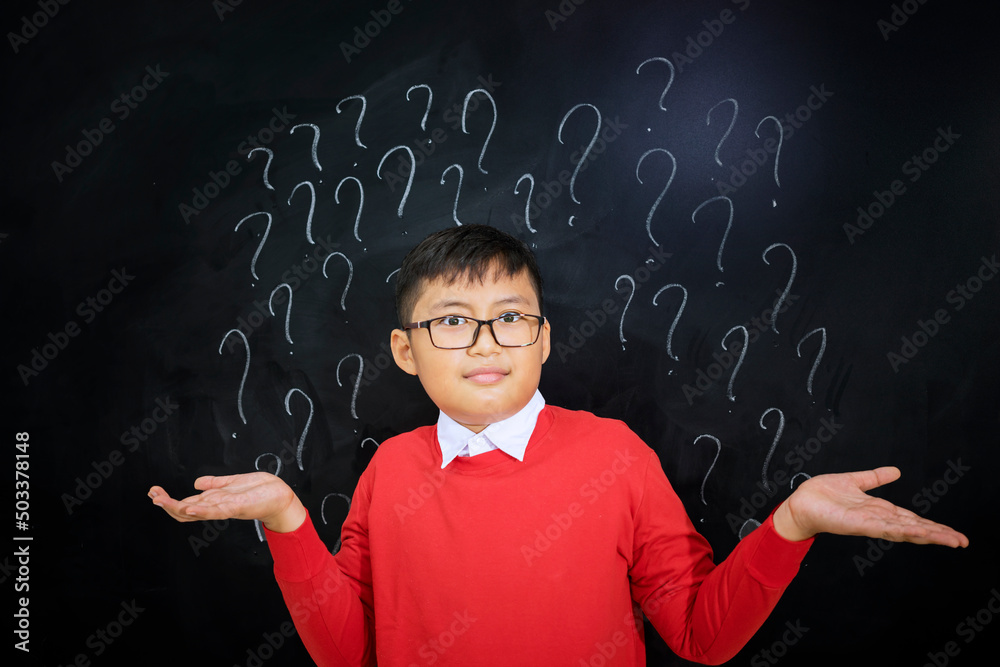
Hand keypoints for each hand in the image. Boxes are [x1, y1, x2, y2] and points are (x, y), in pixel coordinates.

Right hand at [148, 472, 306, 532]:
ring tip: (161, 501)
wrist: (280, 496)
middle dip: (167, 503)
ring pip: (196, 510)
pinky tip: (189, 507)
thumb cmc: (260, 490)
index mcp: (214, 500)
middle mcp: (216, 506)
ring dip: (177, 507)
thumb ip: (215, 483)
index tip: (153, 492)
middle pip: (186, 509)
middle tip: (152, 495)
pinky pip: (215, 510)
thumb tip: (196, 483)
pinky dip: (201, 510)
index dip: (169, 499)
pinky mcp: (236, 507)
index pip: (186, 502)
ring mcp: (225, 508)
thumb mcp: (233, 483)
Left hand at [772, 466, 968, 546]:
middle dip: (938, 534)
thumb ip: (875, 477)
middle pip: (914, 527)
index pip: (911, 518)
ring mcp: (869, 523)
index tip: (954, 533)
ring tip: (951, 539)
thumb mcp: (855, 481)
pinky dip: (902, 529)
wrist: (800, 502)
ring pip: (904, 530)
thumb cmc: (823, 494)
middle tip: (962, 540)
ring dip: (927, 534)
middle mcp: (877, 519)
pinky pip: (883, 527)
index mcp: (878, 510)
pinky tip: (918, 532)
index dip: (933, 525)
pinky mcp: (858, 525)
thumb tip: (896, 471)